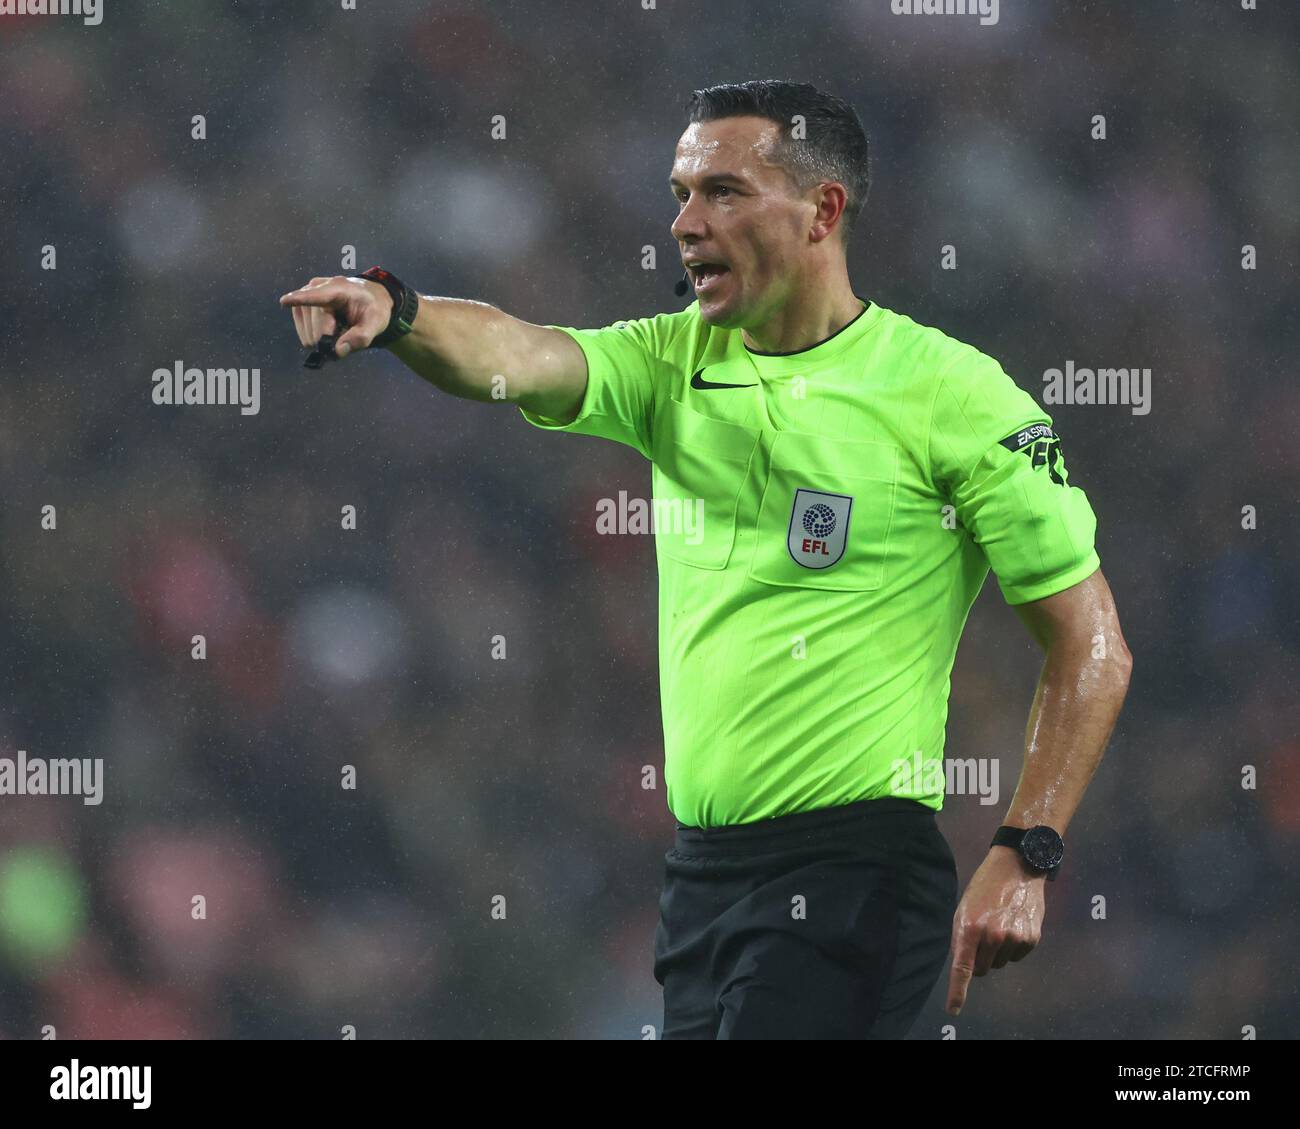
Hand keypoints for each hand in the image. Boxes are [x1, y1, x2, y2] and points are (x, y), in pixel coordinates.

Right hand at [279, 275, 393, 358]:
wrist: (368, 298)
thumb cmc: (372, 309)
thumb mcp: (376, 323)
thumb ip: (360, 338)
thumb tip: (337, 351)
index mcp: (338, 288)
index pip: (316, 295)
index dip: (300, 300)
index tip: (284, 301)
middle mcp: (318, 288)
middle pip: (317, 329)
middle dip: (332, 340)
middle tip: (348, 333)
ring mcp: (306, 296)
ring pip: (309, 335)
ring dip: (326, 339)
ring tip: (340, 328)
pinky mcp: (301, 306)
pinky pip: (304, 333)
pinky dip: (317, 338)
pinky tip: (329, 331)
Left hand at [945, 846, 1045, 1015]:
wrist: (1017, 867)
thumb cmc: (984, 887)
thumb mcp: (964, 908)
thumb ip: (961, 937)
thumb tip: (963, 965)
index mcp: (970, 927)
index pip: (963, 968)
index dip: (958, 991)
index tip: (954, 1009)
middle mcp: (993, 936)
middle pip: (982, 970)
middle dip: (979, 960)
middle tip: (981, 936)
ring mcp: (1014, 938)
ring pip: (1000, 963)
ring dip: (997, 951)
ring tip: (999, 923)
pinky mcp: (1031, 939)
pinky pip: (1016, 956)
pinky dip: (1013, 946)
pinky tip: (1013, 924)